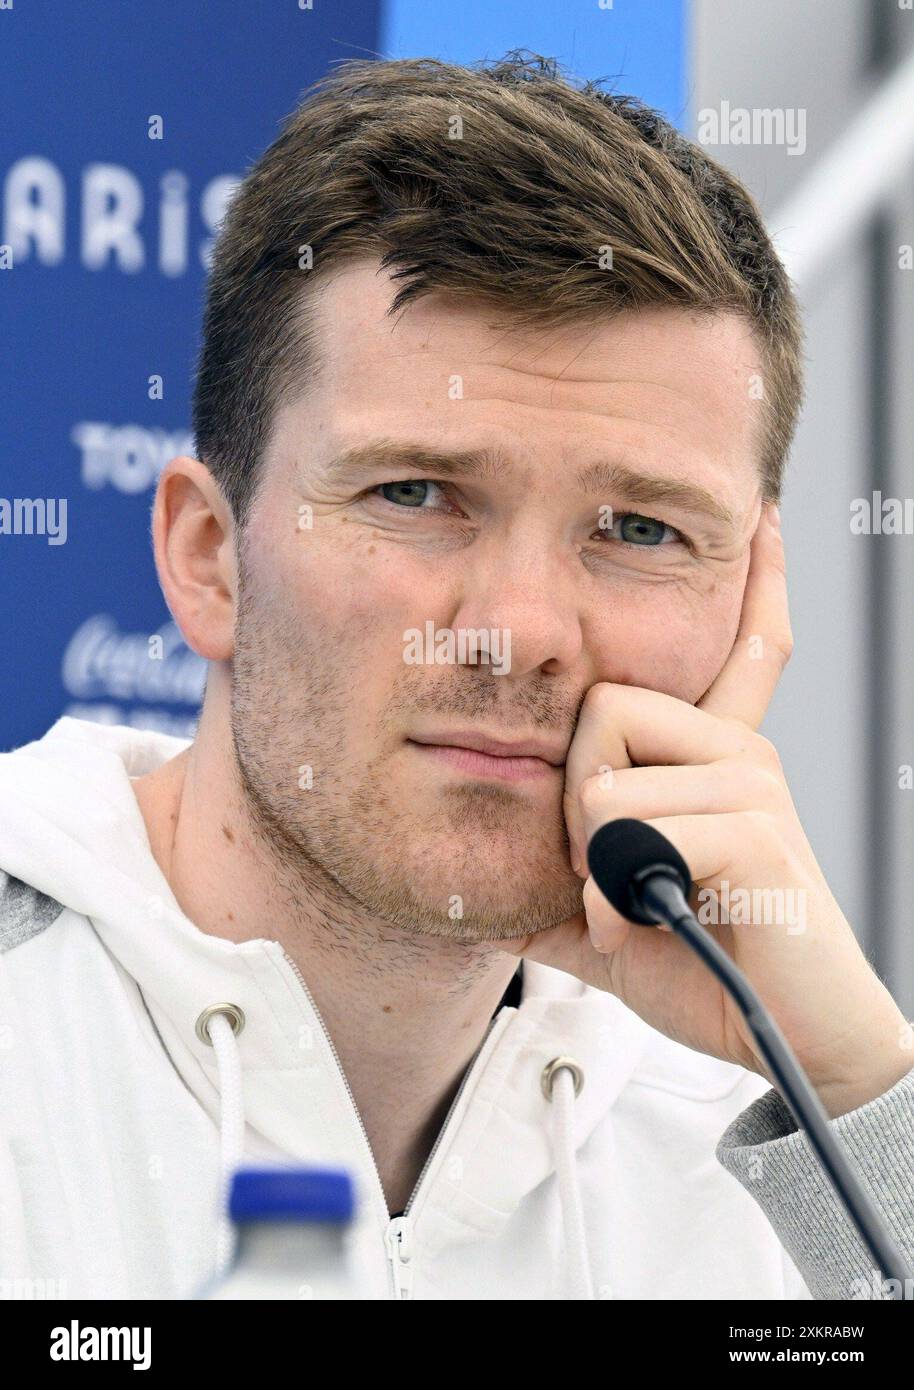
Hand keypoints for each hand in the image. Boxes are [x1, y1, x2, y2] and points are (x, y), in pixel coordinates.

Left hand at [503, 504, 911, 1118]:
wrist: (789, 1037)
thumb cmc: (707, 967)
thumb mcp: (608, 917)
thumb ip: (555, 889)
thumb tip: (484, 895)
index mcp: (716, 754)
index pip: (746, 644)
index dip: (757, 581)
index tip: (763, 519)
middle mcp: (740, 749)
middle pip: (601, 710)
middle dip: (577, 805)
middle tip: (615, 870)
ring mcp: (753, 784)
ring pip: (605, 783)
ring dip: (597, 866)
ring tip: (642, 904)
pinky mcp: (758, 832)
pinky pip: (639, 836)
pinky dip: (622, 904)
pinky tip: (657, 927)